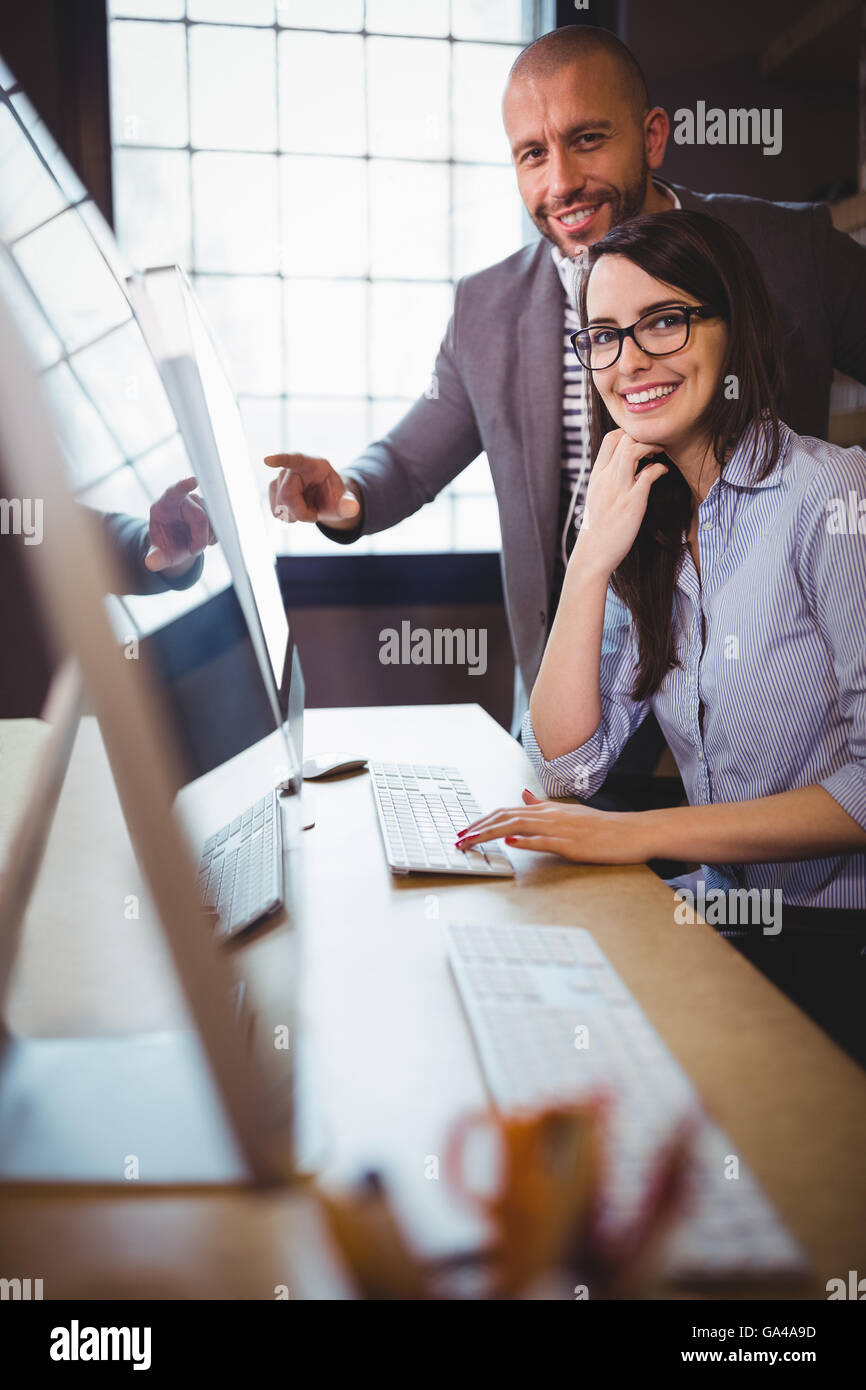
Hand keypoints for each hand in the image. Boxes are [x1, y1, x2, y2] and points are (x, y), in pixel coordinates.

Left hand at [146, 477, 215, 574]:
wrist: (177, 544)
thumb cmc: (165, 546)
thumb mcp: (158, 554)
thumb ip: (155, 558)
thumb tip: (151, 563)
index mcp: (164, 506)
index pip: (173, 492)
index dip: (183, 487)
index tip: (193, 481)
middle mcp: (182, 500)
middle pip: (200, 516)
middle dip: (200, 538)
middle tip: (192, 551)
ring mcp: (198, 503)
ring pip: (213, 520)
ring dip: (207, 537)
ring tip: (194, 544)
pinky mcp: (210, 508)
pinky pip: (220, 522)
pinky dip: (214, 536)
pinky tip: (204, 539)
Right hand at [264, 452, 360, 528]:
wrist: (326, 499)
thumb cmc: (335, 497)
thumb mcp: (346, 501)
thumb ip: (349, 504)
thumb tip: (351, 508)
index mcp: (314, 465)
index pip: (295, 459)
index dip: (281, 460)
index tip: (267, 460)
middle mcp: (293, 468)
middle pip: (287, 494)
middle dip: (300, 512)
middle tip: (315, 516)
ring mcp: (281, 478)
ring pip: (280, 506)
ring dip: (296, 516)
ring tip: (309, 508)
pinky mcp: (274, 490)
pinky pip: (276, 511)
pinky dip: (289, 517)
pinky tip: (299, 510)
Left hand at [454, 788, 646, 863]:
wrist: (630, 832)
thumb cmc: (600, 826)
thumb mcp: (568, 812)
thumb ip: (543, 806)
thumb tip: (523, 797)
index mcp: (546, 810)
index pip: (506, 812)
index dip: (482, 820)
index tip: (464, 830)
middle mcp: (549, 815)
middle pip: (505, 817)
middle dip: (478, 828)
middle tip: (457, 839)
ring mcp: (559, 829)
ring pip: (518, 827)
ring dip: (491, 834)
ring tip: (471, 842)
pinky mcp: (571, 844)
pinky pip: (545, 841)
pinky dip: (526, 841)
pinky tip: (511, 843)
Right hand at [573, 428, 668, 577]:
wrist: (593, 553)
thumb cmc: (598, 528)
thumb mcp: (597, 498)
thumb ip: (609, 482)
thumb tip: (628, 471)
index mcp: (597, 476)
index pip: (610, 439)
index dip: (628, 434)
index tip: (640, 442)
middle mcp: (606, 478)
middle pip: (622, 439)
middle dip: (642, 436)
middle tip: (653, 446)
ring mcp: (619, 489)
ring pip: (632, 451)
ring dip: (650, 447)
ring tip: (659, 453)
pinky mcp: (632, 502)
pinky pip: (648, 474)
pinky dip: (659, 468)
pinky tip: (663, 471)